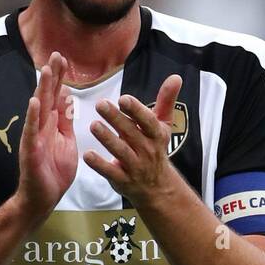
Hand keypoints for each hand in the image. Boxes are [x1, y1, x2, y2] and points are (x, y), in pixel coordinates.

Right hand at [16, 51, 77, 221]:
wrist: (43, 198)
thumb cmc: (54, 172)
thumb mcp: (67, 142)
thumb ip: (65, 120)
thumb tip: (66, 96)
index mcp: (52, 124)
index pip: (56, 96)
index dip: (60, 78)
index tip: (64, 59)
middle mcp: (41, 126)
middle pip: (47, 96)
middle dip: (52, 76)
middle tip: (57, 54)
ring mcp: (34, 137)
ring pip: (38, 109)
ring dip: (42, 89)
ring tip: (46, 70)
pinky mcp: (30, 150)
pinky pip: (31, 131)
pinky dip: (33, 117)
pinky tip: (34, 102)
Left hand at [83, 73, 183, 205]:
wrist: (158, 187)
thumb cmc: (156, 148)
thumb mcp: (164, 125)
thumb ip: (166, 100)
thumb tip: (176, 76)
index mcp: (156, 135)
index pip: (148, 121)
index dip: (136, 110)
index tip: (123, 99)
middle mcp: (147, 150)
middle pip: (131, 133)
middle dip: (116, 119)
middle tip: (100, 104)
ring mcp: (135, 167)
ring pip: (121, 152)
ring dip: (107, 139)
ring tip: (93, 125)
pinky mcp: (123, 180)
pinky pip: (111, 172)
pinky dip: (100, 165)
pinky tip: (88, 155)